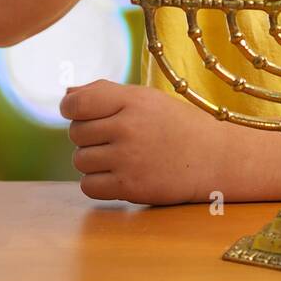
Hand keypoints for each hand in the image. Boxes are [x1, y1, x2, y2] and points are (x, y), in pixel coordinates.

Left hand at [62, 78, 221, 205]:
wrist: (214, 159)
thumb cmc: (176, 125)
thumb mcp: (146, 99)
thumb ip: (105, 93)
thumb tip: (66, 96)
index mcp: (132, 100)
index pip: (77, 104)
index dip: (71, 110)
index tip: (79, 114)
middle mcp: (128, 127)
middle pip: (75, 133)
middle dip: (89, 136)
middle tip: (115, 138)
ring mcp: (128, 158)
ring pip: (80, 161)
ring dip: (94, 161)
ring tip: (121, 157)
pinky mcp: (130, 187)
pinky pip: (88, 186)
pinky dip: (98, 183)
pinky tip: (120, 175)